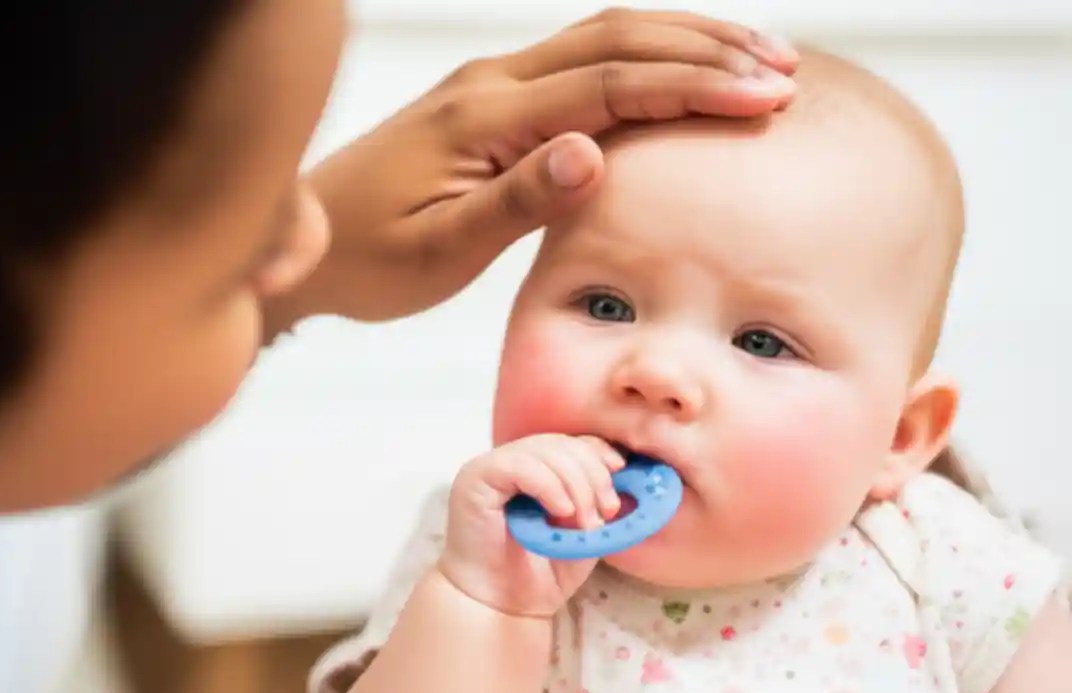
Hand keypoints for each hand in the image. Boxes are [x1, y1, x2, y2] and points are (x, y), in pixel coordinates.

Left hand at [270, 9, 797, 326]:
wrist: (303, 243)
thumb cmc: (367, 258)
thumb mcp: (439, 250)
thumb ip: (517, 201)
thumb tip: (594, 152)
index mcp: (485, 118)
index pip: (610, 84)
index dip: (694, 85)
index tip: (766, 97)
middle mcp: (491, 84)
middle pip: (615, 38)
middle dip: (706, 47)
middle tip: (785, 68)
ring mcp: (489, 87)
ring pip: (600, 39)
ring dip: (681, 41)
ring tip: (756, 57)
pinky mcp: (489, 103)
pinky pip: (580, 62)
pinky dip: (642, 59)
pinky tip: (677, 74)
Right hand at [438, 434, 624, 617]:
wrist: (503, 607)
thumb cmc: (542, 571)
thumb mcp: (583, 530)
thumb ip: (599, 500)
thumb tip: (626, 473)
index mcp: (536, 467)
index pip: (570, 441)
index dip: (598, 451)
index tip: (620, 473)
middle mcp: (511, 460)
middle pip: (560, 443)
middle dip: (592, 474)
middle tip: (607, 511)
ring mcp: (491, 466)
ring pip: (543, 450)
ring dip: (576, 484)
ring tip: (585, 522)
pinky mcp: (476, 478)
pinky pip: (518, 466)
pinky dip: (548, 485)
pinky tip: (562, 511)